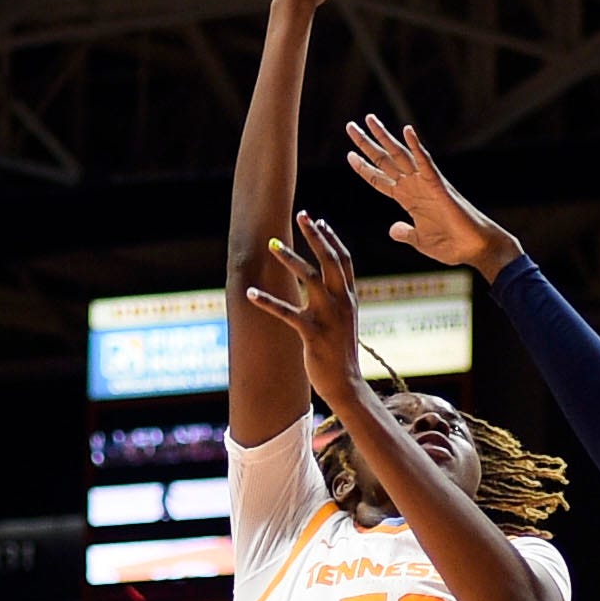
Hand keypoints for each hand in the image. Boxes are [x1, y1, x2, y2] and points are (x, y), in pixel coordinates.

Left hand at [238, 211, 368, 402]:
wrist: (347, 385)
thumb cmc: (340, 355)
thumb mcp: (343, 323)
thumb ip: (337, 302)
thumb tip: (325, 286)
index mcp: (350, 299)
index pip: (344, 261)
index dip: (332, 239)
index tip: (319, 220)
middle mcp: (342, 303)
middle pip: (330, 260)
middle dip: (316, 236)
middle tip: (301, 215)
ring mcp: (329, 318)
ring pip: (309, 279)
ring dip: (289, 259)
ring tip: (272, 244)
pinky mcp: (313, 334)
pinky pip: (286, 313)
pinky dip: (267, 302)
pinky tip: (249, 293)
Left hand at [344, 113, 518, 274]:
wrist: (474, 248)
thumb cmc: (452, 245)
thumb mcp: (420, 241)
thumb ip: (405, 233)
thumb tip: (392, 229)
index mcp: (408, 199)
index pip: (380, 179)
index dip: (364, 168)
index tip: (350, 155)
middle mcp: (414, 186)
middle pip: (385, 161)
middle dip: (367, 144)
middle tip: (350, 126)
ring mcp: (426, 183)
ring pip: (401, 155)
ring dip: (384, 137)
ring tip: (369, 119)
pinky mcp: (439, 185)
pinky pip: (426, 163)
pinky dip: (417, 147)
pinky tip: (407, 131)